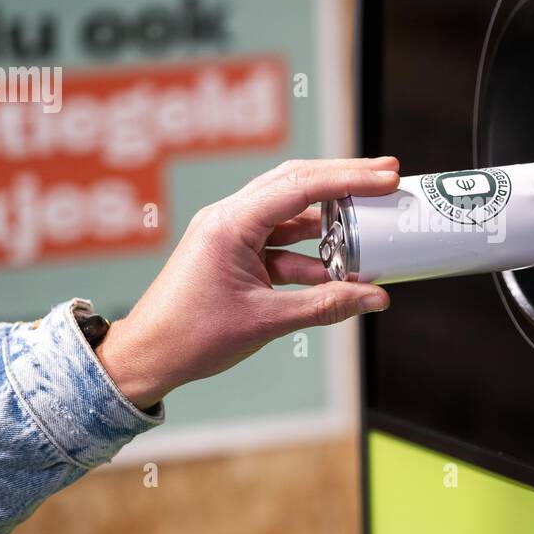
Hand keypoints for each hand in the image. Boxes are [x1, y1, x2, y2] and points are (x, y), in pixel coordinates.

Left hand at [96, 157, 399, 408]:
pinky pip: (279, 242)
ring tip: (369, 232)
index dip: (349, 179)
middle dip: (344, 182)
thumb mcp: (267, 321)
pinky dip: (309, 253)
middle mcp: (229, 217)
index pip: (301, 186)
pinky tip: (337, 271)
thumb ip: (326, 305)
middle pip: (297, 183)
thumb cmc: (192, 337)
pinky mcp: (232, 253)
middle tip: (387, 177)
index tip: (387, 177)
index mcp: (231, 223)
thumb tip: (375, 298)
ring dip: (329, 224)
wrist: (146, 357)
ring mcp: (230, 233)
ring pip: (290, 213)